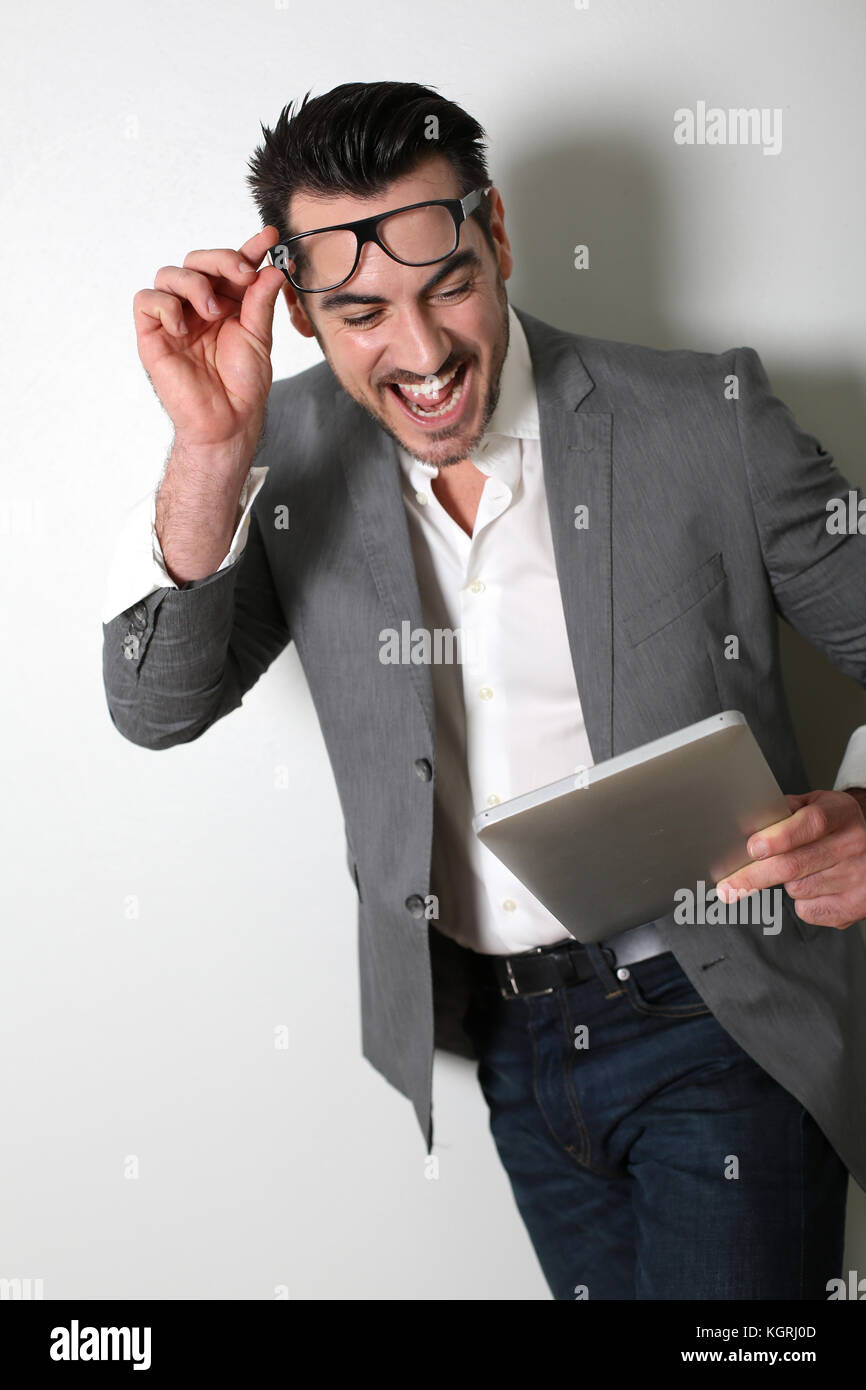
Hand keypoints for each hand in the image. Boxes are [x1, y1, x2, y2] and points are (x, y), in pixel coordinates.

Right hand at [133, 226, 286, 449]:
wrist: (227, 420)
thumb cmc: (242, 385)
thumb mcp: (259, 337)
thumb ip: (261, 300)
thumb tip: (272, 268)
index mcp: (226, 304)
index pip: (232, 266)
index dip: (250, 248)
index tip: (271, 237)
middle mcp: (198, 306)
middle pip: (197, 260)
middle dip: (222, 260)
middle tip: (242, 275)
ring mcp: (174, 318)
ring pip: (170, 273)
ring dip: (194, 283)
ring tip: (213, 312)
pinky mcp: (152, 334)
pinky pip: (146, 300)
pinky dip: (166, 305)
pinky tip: (184, 326)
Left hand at [716, 789, 865, 929]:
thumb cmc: (836, 824)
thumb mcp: (817, 804)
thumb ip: (786, 811)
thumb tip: (747, 825)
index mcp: (841, 815)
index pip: (810, 824)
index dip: (778, 837)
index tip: (752, 849)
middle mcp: (854, 845)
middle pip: (794, 865)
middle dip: (753, 877)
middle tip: (726, 887)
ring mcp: (858, 878)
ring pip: (797, 889)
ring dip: (786, 883)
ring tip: (803, 868)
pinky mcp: (855, 906)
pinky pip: (808, 910)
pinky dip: (802, 901)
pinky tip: (816, 885)